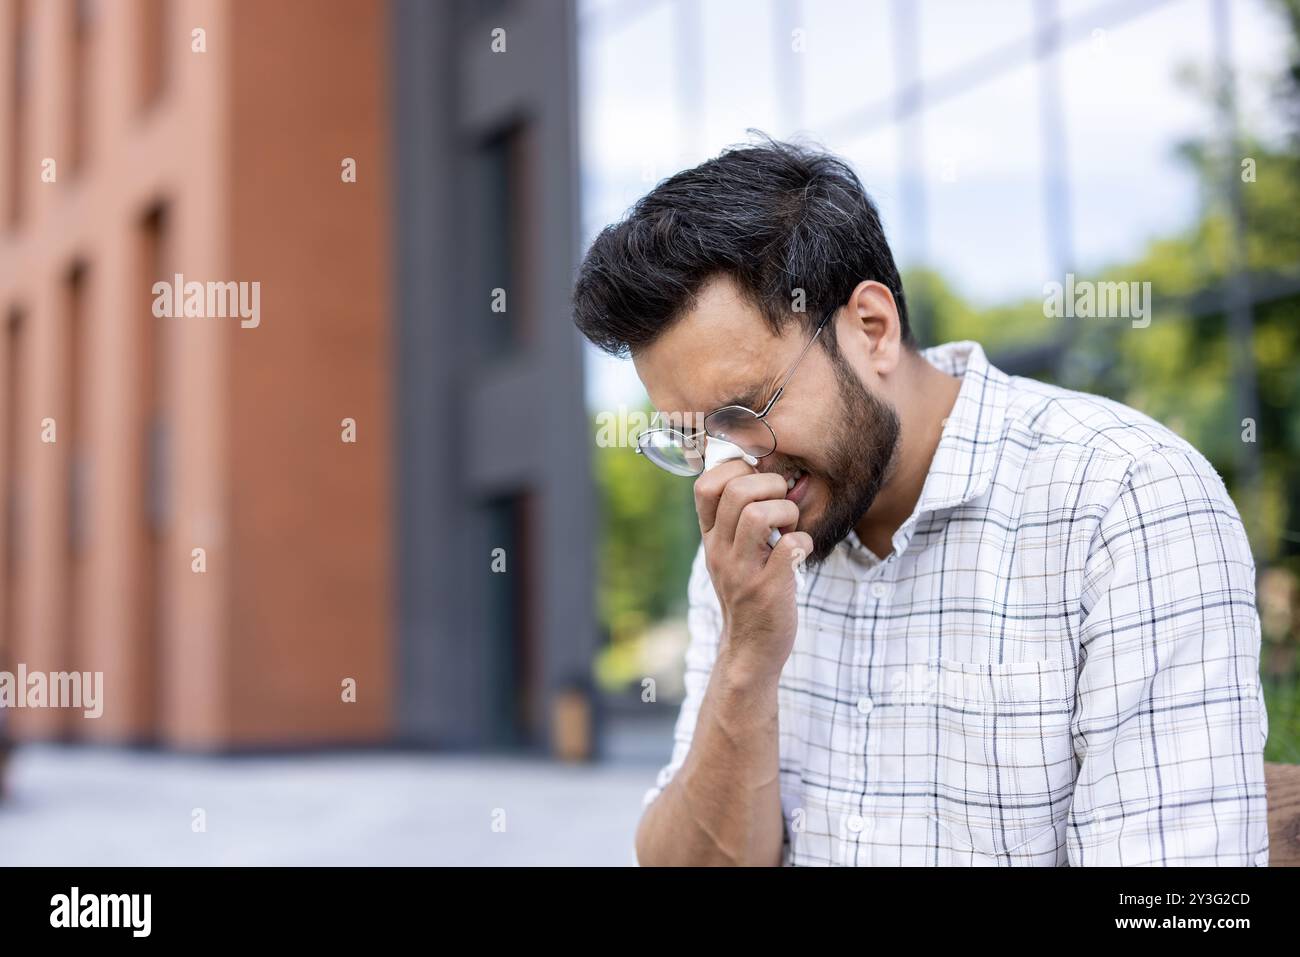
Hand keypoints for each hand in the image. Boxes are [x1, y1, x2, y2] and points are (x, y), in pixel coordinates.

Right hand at [693, 460, 813, 682]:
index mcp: (710, 538)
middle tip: (782, 502)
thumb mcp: (729, 554)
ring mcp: (742, 571)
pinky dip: (803, 541)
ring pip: (758, 514)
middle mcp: (720, 551)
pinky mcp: (768, 589)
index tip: (758, 480)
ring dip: (787, 511)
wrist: (750, 649)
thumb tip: (760, 472)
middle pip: (736, 491)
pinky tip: (801, 552)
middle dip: (770, 484)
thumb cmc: (747, 592)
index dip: (736, 469)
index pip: (705, 484)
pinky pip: (791, 546)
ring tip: (790, 527)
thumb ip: (735, 519)